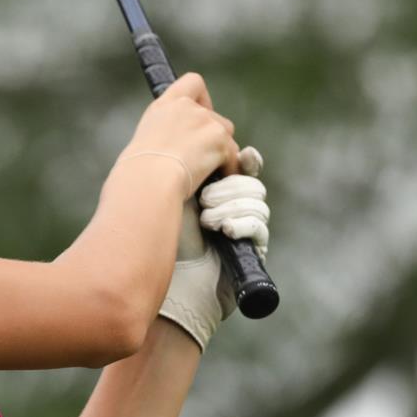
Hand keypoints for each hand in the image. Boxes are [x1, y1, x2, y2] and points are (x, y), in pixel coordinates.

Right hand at [116, 72, 241, 197]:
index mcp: (165, 105)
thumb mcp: (145, 141)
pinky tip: (217, 182)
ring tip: (205, 172)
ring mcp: (206, 121)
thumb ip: (165, 134)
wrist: (149, 180)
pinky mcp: (220, 139)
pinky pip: (233, 156)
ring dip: (220, 152)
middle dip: (212, 136)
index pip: (193, 82)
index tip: (199, 113)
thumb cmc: (139, 171)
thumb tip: (174, 149)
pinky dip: (228, 169)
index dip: (202, 98)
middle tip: (200, 158)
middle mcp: (187, 107)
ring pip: (226, 137)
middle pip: (214, 116)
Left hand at [158, 147, 268, 350]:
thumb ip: (188, 168)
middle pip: (251, 183)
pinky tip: (224, 231)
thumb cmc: (157, 237)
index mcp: (212, 192)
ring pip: (258, 203)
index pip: (241, 168)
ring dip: (230, 207)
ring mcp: (242, 232)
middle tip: (205, 199)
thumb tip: (203, 135)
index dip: (245, 161)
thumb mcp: (171, 194)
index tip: (242, 155)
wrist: (161, 281)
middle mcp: (230, 210)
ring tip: (207, 221)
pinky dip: (242, 225)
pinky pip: (259, 229)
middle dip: (229, 188)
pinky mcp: (249, 254)